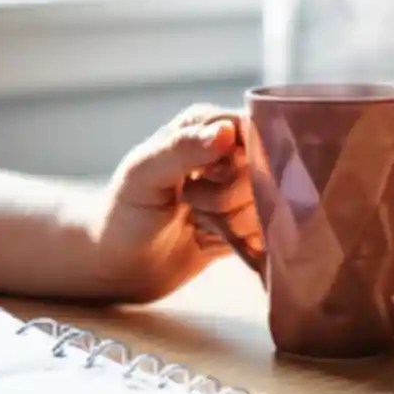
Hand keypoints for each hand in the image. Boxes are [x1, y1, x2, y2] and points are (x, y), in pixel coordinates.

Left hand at [90, 104, 258, 300]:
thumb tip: (226, 131)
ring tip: (197, 224)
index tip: (208, 176)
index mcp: (205, 126)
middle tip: (192, 205)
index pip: (252, 129)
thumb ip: (182, 149)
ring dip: (231, 223)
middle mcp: (228, 153)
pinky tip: (212, 240)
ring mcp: (241, 190)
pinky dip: (243, 241)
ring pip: (267, 205)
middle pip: (263, 171)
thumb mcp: (143, 175)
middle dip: (228, 197)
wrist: (123, 267)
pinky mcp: (249, 223)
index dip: (240, 158)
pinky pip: (269, 230)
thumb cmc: (124, 213)